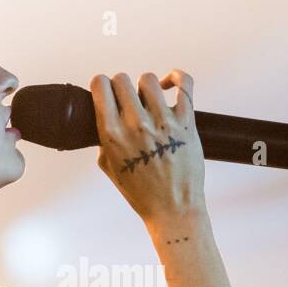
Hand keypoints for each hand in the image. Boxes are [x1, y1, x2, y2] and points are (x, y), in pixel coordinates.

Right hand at [88, 70, 205, 221]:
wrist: (172, 209)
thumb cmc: (141, 193)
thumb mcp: (110, 167)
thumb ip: (103, 140)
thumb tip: (105, 116)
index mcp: (112, 134)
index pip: (101, 85)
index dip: (103, 85)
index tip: (107, 92)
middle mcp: (136, 124)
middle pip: (123, 79)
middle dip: (122, 86)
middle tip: (128, 100)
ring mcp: (163, 122)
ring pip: (148, 80)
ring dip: (147, 87)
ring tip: (150, 100)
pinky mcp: (186, 122)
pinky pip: (183, 84)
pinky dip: (176, 78)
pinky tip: (170, 84)